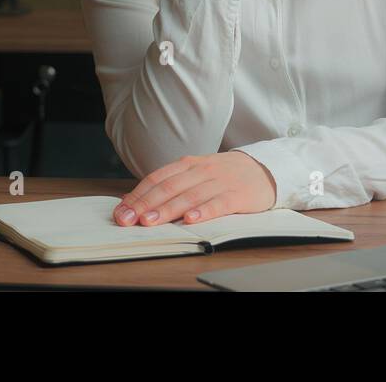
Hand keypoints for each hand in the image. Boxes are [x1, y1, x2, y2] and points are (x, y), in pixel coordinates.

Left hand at [113, 151, 277, 225]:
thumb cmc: (224, 175)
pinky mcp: (238, 195)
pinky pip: (218, 203)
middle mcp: (201, 171)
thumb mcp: (196, 173)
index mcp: (188, 165)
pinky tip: (191, 219)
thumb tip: (134, 199)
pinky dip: (204, 211)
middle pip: (169, 187)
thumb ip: (170, 184)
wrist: (265, 168)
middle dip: (146, 204)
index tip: (121, 211)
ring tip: (150, 221)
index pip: (157, 179)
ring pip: (189, 196)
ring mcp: (220, 182)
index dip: (137, 195)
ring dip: (168, 209)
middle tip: (128, 219)